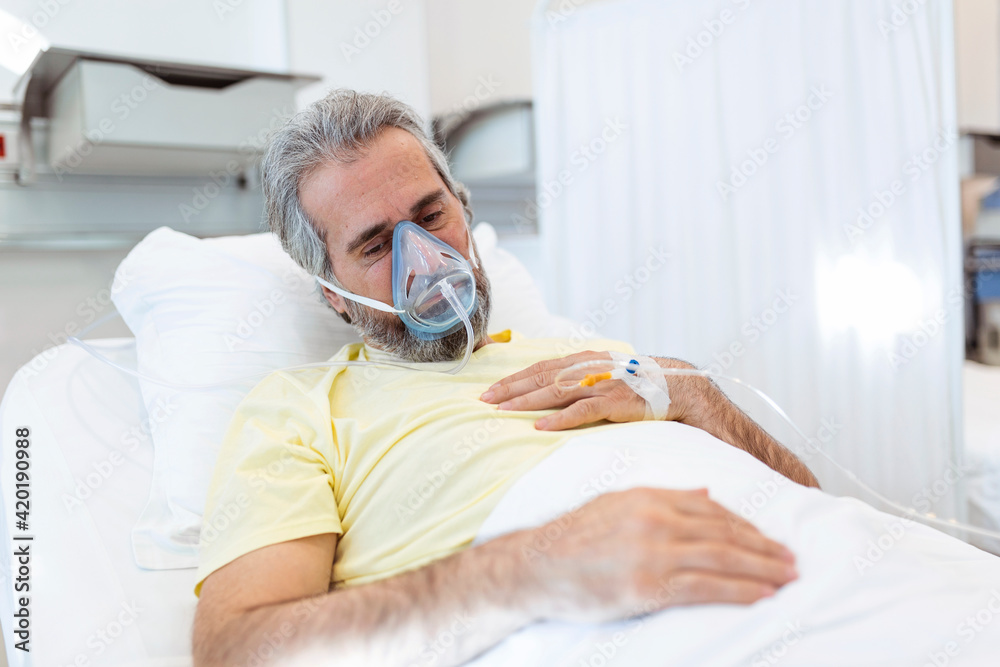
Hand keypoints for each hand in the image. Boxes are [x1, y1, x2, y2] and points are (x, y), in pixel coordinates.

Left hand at [480, 351, 701, 429]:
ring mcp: (600, 384)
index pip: (540, 367)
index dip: (514, 378)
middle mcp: (587, 369)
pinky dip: (560, 418)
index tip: (490, 389)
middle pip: (541, 377)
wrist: (676, 386)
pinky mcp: (615, 402)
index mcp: (582, 360)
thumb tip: (548, 389)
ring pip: (556, 392)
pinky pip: (583, 411)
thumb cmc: (635, 383)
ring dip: (526, 402)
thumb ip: (577, 378)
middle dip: (511, 389)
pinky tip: (540, 426)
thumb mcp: (601, 373)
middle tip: (484, 400)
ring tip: (503, 411)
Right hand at [515, 487, 797, 622]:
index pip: (711, 509)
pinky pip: (706, 587)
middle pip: (724, 533)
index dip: (745, 525)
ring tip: (786, 578)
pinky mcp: (649, 585)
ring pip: (723, 558)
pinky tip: (760, 595)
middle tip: (791, 560)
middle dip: (763, 548)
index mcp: (648, 496)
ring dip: (761, 570)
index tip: (767, 538)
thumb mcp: (616, 503)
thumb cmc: (573, 539)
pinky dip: (740, 591)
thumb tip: (706, 494)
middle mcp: (655, 519)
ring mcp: (653, 551)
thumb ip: (664, 499)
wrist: (536, 567)